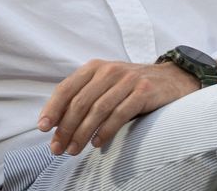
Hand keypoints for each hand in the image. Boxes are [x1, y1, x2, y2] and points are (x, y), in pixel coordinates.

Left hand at [37, 59, 198, 155]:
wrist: (173, 78)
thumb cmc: (132, 86)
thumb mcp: (106, 84)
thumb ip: (85, 96)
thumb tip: (57, 122)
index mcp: (94, 67)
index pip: (66, 88)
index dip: (53, 108)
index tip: (43, 128)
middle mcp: (108, 70)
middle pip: (80, 102)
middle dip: (65, 127)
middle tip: (57, 148)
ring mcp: (127, 80)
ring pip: (97, 110)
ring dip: (82, 133)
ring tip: (73, 150)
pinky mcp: (144, 92)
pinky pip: (120, 114)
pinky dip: (106, 131)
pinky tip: (97, 143)